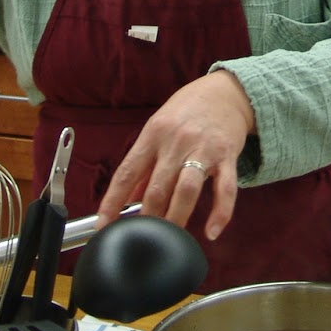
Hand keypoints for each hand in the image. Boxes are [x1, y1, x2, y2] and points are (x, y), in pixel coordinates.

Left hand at [95, 69, 254, 240]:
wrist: (226, 92)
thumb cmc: (187, 111)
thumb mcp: (158, 129)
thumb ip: (145, 165)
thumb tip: (128, 199)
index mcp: (153, 134)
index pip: (127, 172)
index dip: (113, 201)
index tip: (104, 225)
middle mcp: (176, 142)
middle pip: (157, 187)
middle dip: (148, 217)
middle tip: (143, 238)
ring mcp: (203, 149)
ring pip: (186, 190)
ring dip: (177, 217)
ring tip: (171, 237)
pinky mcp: (227, 156)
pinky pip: (225, 189)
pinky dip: (220, 213)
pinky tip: (212, 232)